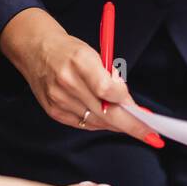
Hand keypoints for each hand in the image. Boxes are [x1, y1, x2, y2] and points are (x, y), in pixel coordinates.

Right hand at [0, 7, 163, 147]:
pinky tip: (109, 121)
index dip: (125, 102)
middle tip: (150, 134)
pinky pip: (83, 124)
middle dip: (130, 125)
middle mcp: (67, 81)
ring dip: (116, 125)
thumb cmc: (69, 50)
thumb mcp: (94, 53)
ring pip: (96, 121)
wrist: (36, 50)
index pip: (107, 89)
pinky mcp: (54, 111)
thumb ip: (110, 76)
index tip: (142, 111)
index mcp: (80, 60)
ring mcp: (58, 99)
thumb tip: (129, 103)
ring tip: (132, 125)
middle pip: (104, 112)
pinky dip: (99, 124)